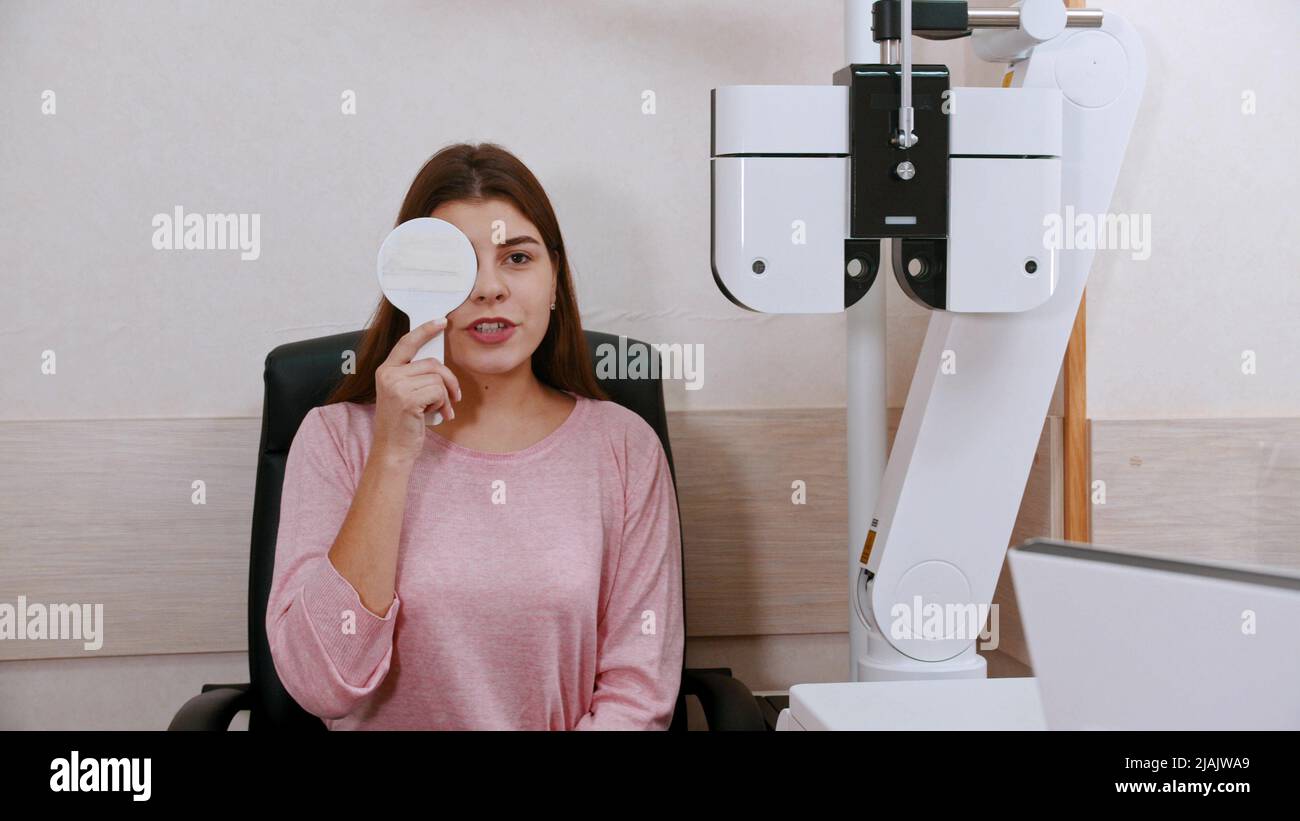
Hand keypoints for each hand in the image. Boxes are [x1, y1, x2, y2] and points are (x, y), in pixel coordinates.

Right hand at [371, 319, 462, 464]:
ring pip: (438, 378)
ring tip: (442, 410)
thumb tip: (440, 365)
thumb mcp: (404, 394)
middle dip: (449, 380)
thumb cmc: (403, 424)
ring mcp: (396, 386)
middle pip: (432, 363)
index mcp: (386, 370)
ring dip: (446, 396)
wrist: (393, 450)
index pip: (407, 343)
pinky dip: (443, 404)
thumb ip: (415, 376)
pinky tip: (436, 415)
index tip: (441, 321)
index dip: (425, 330)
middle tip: (455, 397)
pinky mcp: (406, 398)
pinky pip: (439, 391)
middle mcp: (388, 375)